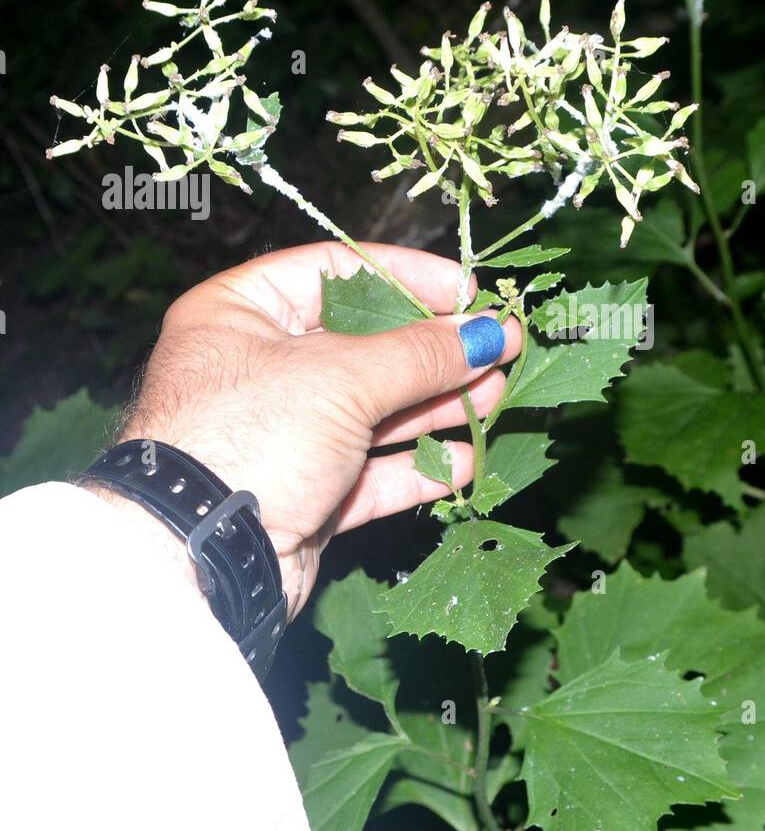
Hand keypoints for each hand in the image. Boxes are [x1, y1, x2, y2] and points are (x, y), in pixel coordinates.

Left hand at [104, 241, 520, 613]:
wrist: (197, 557)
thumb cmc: (253, 436)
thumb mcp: (342, 377)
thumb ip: (421, 353)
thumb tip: (487, 332)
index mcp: (241, 313)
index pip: (337, 272)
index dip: (407, 277)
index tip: (467, 289)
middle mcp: (258, 369)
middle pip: (365, 345)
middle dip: (436, 350)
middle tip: (500, 346)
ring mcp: (282, 435)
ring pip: (375, 411)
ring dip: (438, 405)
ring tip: (497, 396)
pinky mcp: (303, 495)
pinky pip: (370, 473)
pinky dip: (417, 467)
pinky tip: (464, 460)